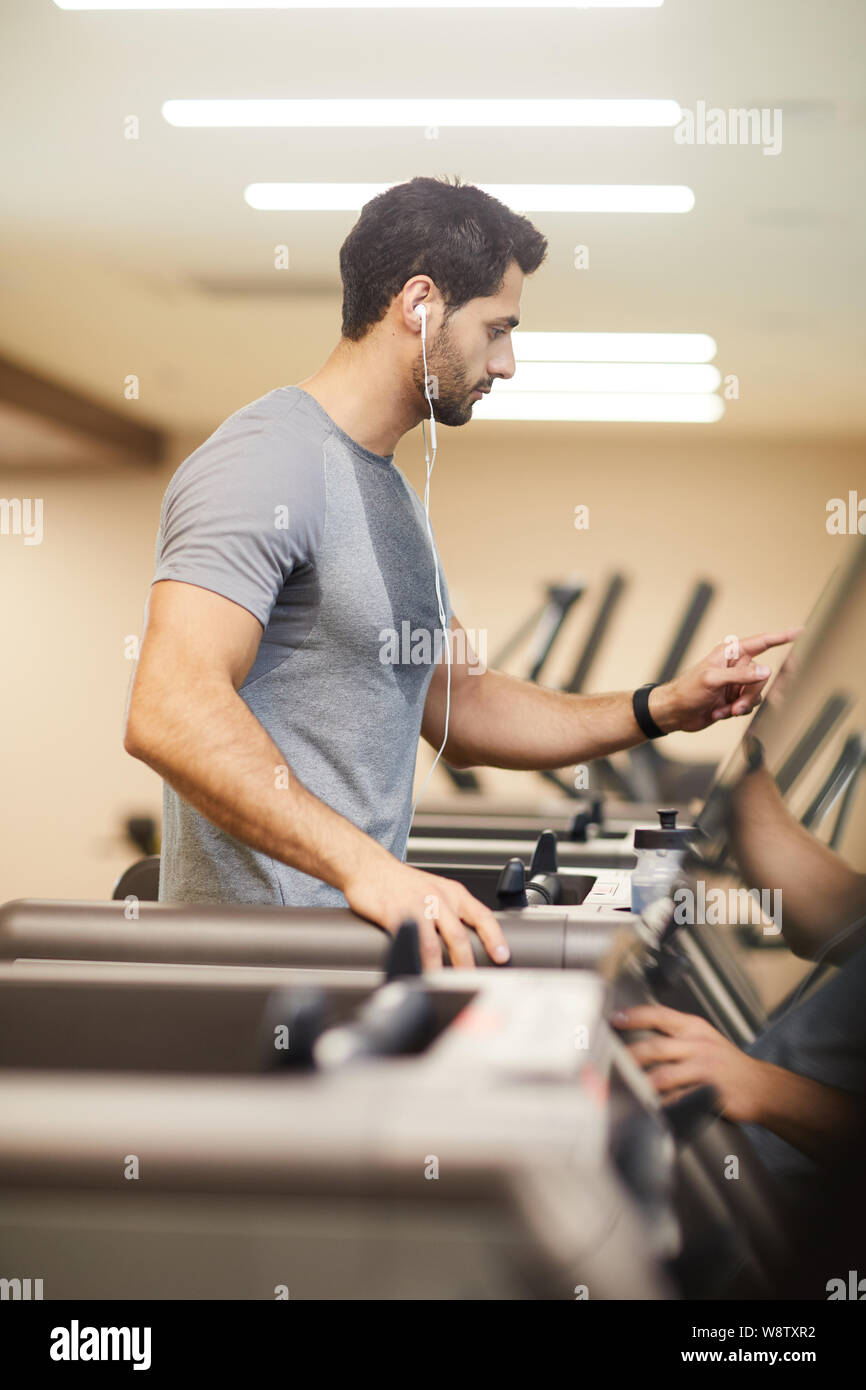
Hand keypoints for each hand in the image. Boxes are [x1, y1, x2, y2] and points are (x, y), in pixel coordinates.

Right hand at [342, 853, 510, 970]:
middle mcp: (437, 897)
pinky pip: (406, 942)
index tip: (502, 957)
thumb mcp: (436, 890)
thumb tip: (470, 944)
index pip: (482, 915)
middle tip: (471, 982)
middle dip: (466, 963)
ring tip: (442, 986)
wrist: (369, 866)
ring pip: (432, 944)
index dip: (495, 938)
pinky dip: (411, 961)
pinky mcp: (392, 914)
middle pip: (458, 935)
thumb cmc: (403, 883)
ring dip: (437, 969)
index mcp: (453, 893)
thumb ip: (453, 913)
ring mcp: (415, 906)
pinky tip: (413, 972)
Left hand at [610, 1003, 768, 1124]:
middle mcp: (698, 1044)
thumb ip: (675, 1034)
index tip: (613, 1019)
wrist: (762, 1086)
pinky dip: (660, 1104)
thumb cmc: (727, 1063)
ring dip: (640, 1083)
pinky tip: (647, 1106)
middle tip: (607, 1061)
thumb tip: (638, 1032)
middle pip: (655, 1047)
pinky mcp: (708, 1092)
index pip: (658, 1014)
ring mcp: (704, 1069)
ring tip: (622, 1087)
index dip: (634, 1016)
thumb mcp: (704, 1038)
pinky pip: (677, 1099)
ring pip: (663, 1075)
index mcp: (694, 1027)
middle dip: (628, 1055)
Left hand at [651, 627, 802, 733]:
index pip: (762, 642)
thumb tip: (767, 670)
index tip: (801, 631)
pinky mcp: (734, 699)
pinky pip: (749, 706)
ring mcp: (736, 684)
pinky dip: (735, 712)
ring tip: (724, 710)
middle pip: (763, 676)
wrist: (674, 713)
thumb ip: (741, 676)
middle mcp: (736, 667)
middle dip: (751, 694)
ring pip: (757, 694)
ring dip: (742, 706)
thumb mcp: (712, 680)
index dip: (782, 637)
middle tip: (738, 706)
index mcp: (730, 653)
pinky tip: (718, 713)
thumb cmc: (686, 690)